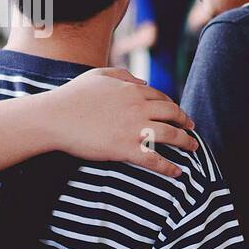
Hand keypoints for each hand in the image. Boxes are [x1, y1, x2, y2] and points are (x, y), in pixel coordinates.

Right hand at [39, 67, 196, 176]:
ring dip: (186, 142)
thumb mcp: (98, 75)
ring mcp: (134, 129)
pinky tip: (178, 172)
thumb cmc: (72, 96)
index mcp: (132, 90)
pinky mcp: (126, 149)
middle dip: (185, 122)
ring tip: (194, 148)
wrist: (55, 117)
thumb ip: (122, 75)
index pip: (161, 98)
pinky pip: (155, 160)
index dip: (173, 106)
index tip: (178, 114)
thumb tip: (142, 82)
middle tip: (192, 129)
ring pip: (171, 135)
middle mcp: (138, 107)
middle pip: (172, 114)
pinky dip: (169, 167)